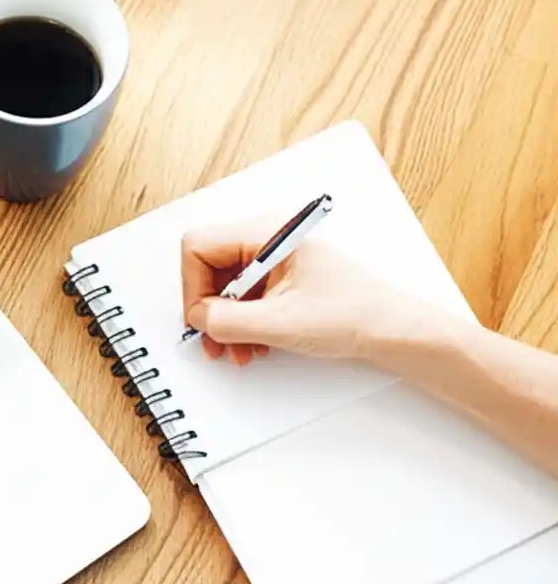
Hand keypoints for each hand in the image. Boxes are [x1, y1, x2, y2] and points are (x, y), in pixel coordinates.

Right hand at [180, 219, 431, 364]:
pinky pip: (242, 295)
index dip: (193, 286)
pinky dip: (240, 322)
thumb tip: (197, 319)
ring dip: (224, 321)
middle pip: (207, 266)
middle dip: (208, 309)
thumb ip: (228, 321)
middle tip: (214, 341)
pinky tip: (253, 344)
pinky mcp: (279, 277)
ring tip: (238, 350)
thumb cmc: (352, 315)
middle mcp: (267, 238)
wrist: (391, 330)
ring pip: (222, 285)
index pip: (198, 246)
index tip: (203, 318)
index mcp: (267, 233)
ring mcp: (272, 258)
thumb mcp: (279, 323)